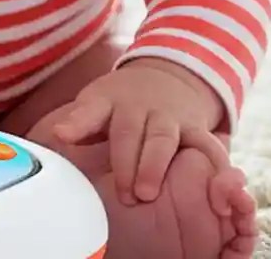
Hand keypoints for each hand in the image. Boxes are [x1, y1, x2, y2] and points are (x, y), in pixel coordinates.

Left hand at [52, 58, 229, 204]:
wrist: (169, 76)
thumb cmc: (121, 100)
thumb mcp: (96, 102)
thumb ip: (79, 121)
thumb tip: (56, 134)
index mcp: (109, 100)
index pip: (91, 109)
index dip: (76, 122)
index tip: (60, 134)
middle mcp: (140, 106)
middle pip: (129, 131)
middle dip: (124, 163)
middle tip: (118, 192)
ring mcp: (169, 115)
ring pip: (163, 139)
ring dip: (154, 167)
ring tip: (146, 194)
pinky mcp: (196, 127)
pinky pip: (208, 146)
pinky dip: (213, 168)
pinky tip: (211, 191)